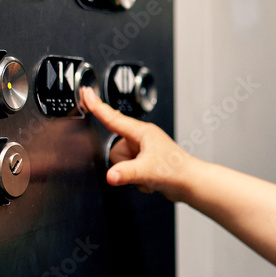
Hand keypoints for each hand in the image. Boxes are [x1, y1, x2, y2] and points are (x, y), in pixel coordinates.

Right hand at [79, 86, 194, 200]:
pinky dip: (137, 179)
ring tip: (148, 175)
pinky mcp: (144, 162)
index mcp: (142, 132)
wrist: (190, 183)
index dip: (97, 106)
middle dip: (124, 165)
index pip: (113, 118)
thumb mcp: (148, 171)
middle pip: (114, 150)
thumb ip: (126, 173)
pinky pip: (128, 171)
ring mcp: (143, 151)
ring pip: (120, 163)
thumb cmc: (177, 171)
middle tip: (142, 170)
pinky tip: (150, 180)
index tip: (86, 93)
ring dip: (131, 174)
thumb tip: (111, 175)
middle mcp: (141, 139)